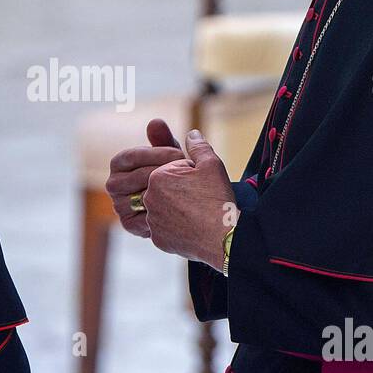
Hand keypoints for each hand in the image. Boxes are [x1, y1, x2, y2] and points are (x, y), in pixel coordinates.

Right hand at [106, 118, 184, 237]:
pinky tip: (181, 206)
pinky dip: (163, 211)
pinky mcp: (128, 224)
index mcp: (118, 164)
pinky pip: (145, 216)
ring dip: (166, 192)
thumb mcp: (169, 155)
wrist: (178, 207)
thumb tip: (156, 121)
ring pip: (141, 196)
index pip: (130, 156)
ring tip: (187, 188)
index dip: (156, 154)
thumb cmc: (171, 174)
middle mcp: (113, 184)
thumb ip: (162, 139)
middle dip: (164, 173)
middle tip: (188, 172)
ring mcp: (119, 205)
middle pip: (137, 176)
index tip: (179, 154)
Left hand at [144, 129, 235, 269]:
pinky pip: (164, 229)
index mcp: (158, 176)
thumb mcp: (211, 165)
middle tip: (201, 199)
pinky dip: (176, 228)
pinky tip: (192, 227)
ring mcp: (151, 220)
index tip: (203, 184)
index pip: (172, 169)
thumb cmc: (217, 199)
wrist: (223, 237)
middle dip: (181, 190)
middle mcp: (148, 198)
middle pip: (166, 189)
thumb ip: (198, 146)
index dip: (191, 174)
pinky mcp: (157, 239)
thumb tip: (192, 134)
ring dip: (177, 208)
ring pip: (164, 209)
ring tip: (198, 213)